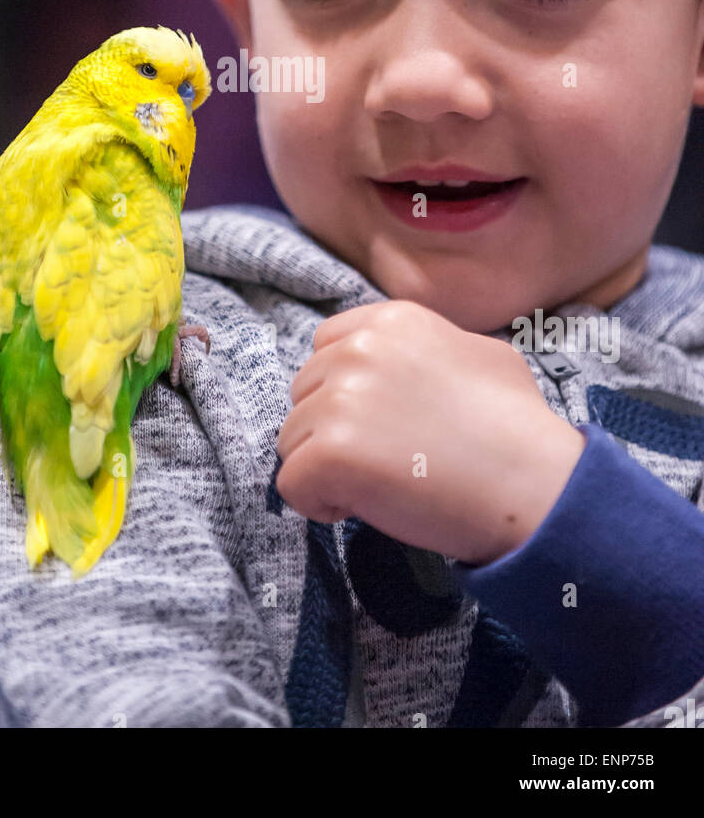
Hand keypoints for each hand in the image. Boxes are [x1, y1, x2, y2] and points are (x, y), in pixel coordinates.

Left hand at [275, 300, 585, 564]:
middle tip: (387, 459)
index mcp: (391, 321)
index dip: (342, 391)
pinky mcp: (331, 451)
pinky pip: (292, 484)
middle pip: (303, 394)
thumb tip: (407, 365)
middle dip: (331, 431)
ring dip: (325, 469)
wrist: (535, 485)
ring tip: (383, 484)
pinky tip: (365, 506)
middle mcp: (359, 350)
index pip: (325, 347)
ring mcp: (341, 399)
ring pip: (291, 440)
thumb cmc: (519, 428)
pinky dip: (319, 504)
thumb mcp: (481, 355)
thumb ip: (428, 349)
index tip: (378, 422)